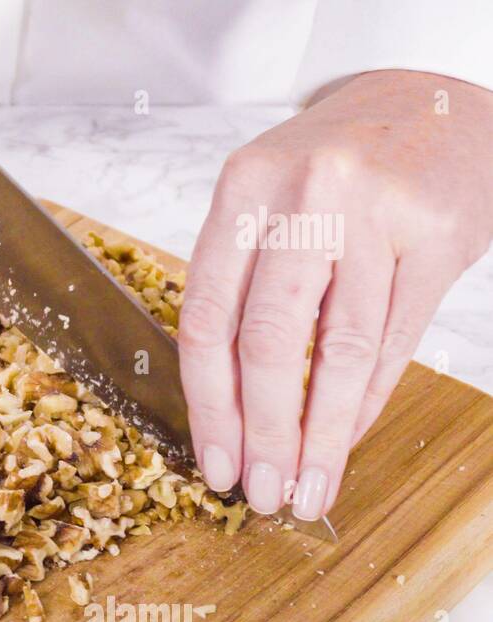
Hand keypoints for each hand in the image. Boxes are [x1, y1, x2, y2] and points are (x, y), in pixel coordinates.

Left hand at [180, 70, 492, 519]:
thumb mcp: (267, 203)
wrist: (433, 101)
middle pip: (268, 342)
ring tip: (309, 490)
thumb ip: (241, 287)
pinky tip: (347, 441)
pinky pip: (395, 341)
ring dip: (322, 436)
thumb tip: (226, 410)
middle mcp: (305, 198)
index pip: (207, 317)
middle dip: (263, 434)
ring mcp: (377, 214)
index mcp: (243, 191)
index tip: (213, 464)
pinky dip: (366, 402)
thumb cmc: (333, 170)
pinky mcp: (438, 237)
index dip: (207, 404)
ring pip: (340, 351)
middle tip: (263, 494)